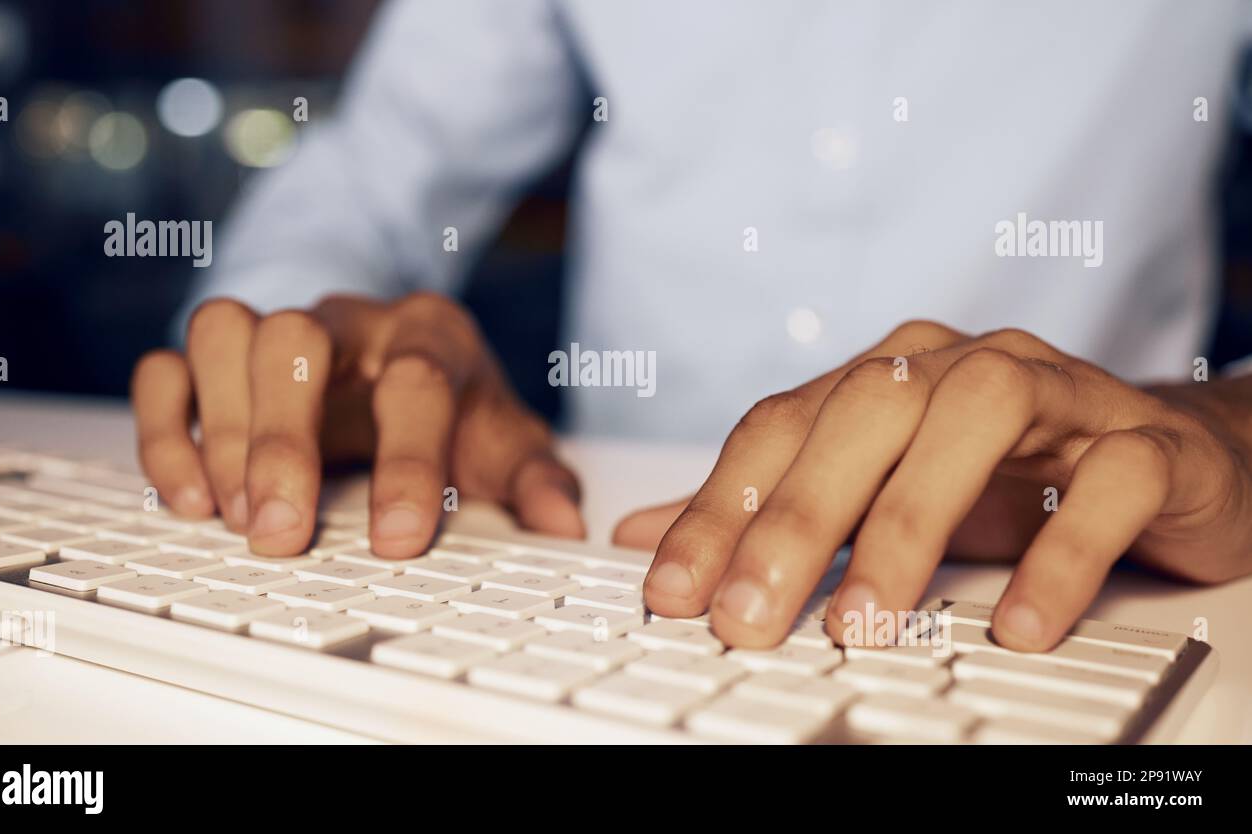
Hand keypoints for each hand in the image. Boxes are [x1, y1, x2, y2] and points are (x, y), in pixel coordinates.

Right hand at [131, 292, 583, 556]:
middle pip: (298, 340)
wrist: (405, 358)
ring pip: (226, 332)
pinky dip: (168, 429)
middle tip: (281, 534)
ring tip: (235, 516)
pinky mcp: (220, 361)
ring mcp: (277, 330)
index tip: (398, 540)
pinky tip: (190, 498)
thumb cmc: (455, 411)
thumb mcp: (506, 442)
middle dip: (284, 440)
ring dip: (222, 429)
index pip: (417, 381)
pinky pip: (169, 368)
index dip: (408, 462)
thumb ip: (537, 480)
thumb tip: (564, 525)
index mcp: (430, 337)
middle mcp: (350, 323)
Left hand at [624, 321, 1251, 650]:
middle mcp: (960, 367)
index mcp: (887, 377)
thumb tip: (643, 535)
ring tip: (867, 624)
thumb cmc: (1006, 474)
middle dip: (795, 517)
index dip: (719, 506)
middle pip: (862, 415)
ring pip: (974, 420)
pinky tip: (1020, 624)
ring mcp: (1057, 392)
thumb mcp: (874, 490)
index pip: (781, 426)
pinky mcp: (1144, 441)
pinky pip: (1106, 479)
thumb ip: (766, 508)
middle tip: (748, 618)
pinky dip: (1061, 549)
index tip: (673, 591)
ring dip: (910, 523)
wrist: (1162, 455)